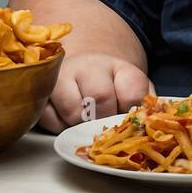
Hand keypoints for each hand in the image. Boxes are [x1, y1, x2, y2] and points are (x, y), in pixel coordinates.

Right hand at [37, 52, 154, 133]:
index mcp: (120, 68)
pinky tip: (67, 121)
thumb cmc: (111, 86)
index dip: (132, 111)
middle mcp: (90, 66)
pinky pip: (49, 118)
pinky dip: (59, 127)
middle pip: (101, 98)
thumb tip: (150, 124)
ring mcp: (63, 77)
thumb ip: (145, 105)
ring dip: (81, 126)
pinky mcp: (41, 91)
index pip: (133, 90)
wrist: (83, 65)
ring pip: (73, 111)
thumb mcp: (133, 89)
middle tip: (105, 126)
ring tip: (85, 123)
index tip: (128, 117)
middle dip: (105, 120)